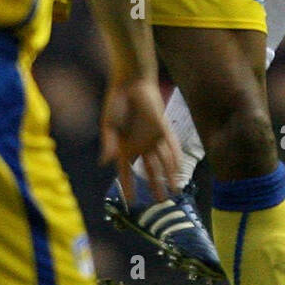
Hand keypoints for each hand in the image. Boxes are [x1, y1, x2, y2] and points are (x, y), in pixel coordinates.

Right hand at [100, 78, 180, 203]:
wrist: (131, 81)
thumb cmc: (116, 102)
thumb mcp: (109, 124)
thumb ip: (109, 143)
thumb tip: (104, 162)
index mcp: (125, 146)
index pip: (126, 172)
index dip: (128, 186)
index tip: (132, 202)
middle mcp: (140, 144)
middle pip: (150, 170)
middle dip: (154, 186)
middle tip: (160, 202)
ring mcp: (153, 137)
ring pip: (163, 161)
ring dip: (169, 176)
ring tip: (174, 191)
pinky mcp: (163, 127)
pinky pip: (172, 146)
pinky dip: (176, 158)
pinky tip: (180, 169)